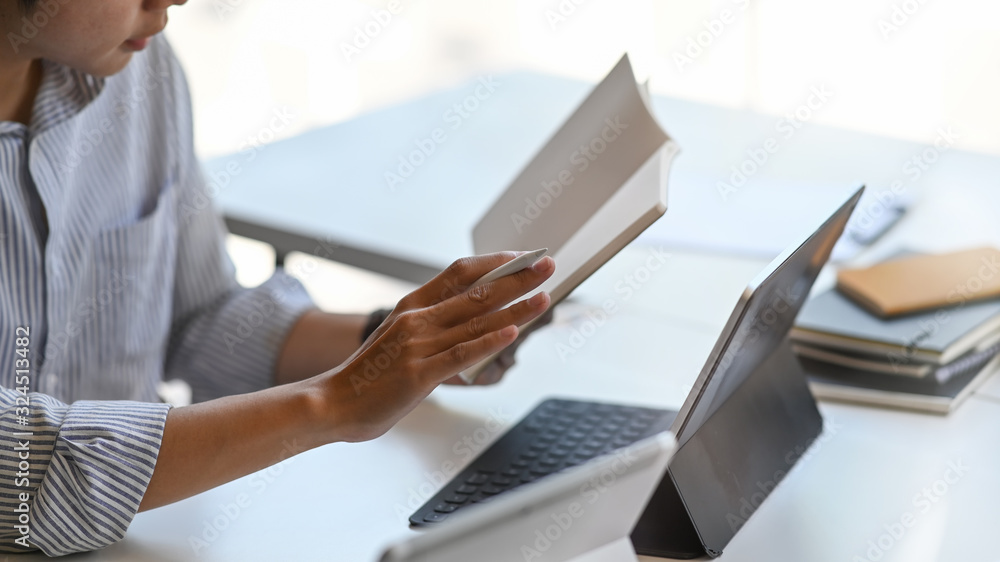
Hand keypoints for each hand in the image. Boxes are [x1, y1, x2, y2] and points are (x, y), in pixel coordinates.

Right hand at [307, 252, 553, 442]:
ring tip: (544, 297)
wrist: (332, 403)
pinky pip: (461, 354)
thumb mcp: (400, 337)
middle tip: (547, 265)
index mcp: (412, 306)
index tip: (522, 257)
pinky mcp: (419, 374)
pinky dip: (490, 342)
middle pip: (476, 291)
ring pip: (476, 321)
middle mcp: (416, 319)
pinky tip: (514, 334)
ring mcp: (418, 345)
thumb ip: (433, 326)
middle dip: (517, 278)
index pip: (459, 272)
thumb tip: (473, 320)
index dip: (494, 262)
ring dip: (516, 308)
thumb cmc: (370, 375)